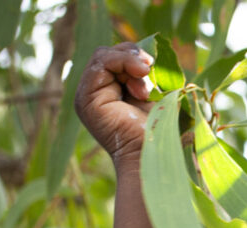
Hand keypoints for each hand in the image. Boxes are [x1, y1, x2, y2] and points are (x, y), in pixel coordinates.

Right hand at [74, 43, 154, 161]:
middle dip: (133, 57)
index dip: (136, 57)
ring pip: (104, 55)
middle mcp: (95, 92)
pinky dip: (122, 61)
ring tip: (144, 83)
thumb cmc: (160, 132)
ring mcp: (87, 95)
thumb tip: (148, 56)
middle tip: (150, 71)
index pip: (117, 58)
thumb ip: (148, 75)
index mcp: (110, 92)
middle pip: (109, 53)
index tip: (154, 70)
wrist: (152, 156)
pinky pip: (100, 62)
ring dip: (129, 62)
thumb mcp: (156, 95)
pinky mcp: (86, 98)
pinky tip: (139, 76)